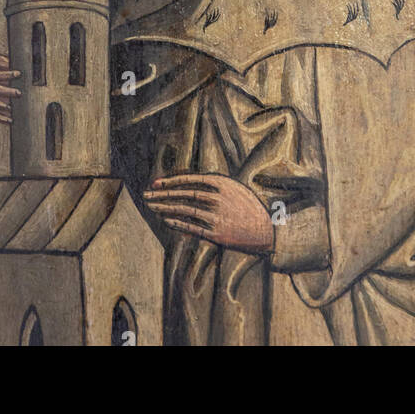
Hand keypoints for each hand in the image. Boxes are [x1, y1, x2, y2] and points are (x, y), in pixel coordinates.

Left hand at [143, 173, 273, 253]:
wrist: (267, 230)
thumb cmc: (250, 208)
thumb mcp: (236, 188)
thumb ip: (215, 186)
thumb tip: (191, 185)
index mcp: (224, 183)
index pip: (191, 179)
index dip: (172, 181)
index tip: (156, 183)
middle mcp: (219, 198)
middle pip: (185, 194)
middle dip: (163, 194)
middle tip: (147, 195)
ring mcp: (217, 217)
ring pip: (185, 210)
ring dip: (166, 208)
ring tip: (152, 207)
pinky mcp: (217, 234)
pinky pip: (192, 227)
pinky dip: (178, 224)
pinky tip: (166, 221)